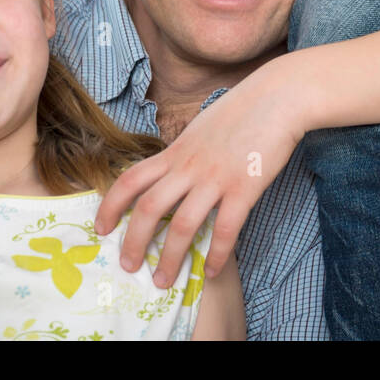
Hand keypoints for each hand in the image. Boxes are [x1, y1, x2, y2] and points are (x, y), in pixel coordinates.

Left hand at [94, 59, 307, 287]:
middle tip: (128, 266)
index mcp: (176, 151)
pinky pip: (225, 229)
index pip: (131, 179)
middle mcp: (189, 166)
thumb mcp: (200, 128)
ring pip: (183, 224)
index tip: (101, 228)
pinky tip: (212, 272)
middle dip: (134, 242)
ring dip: (170, 258)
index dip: (110, 205)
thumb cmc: (243, 110)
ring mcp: (216, 178)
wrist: (278, 98)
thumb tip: (173, 172)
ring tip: (163, 281)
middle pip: (149, 208)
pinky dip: (216, 255)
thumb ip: (184, 152)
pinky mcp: (244, 188)